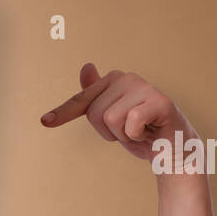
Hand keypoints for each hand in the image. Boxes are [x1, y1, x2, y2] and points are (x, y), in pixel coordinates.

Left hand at [40, 63, 196, 161]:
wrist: (172, 149)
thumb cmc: (140, 132)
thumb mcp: (112, 116)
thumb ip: (96, 95)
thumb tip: (86, 66)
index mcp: (113, 80)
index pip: (82, 100)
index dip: (63, 113)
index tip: (44, 122)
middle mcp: (127, 78)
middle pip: (94, 114)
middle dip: (109, 132)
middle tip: (129, 131)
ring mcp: (144, 87)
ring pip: (110, 119)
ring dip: (123, 135)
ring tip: (140, 131)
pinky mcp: (160, 101)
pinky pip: (130, 122)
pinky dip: (137, 135)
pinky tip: (150, 131)